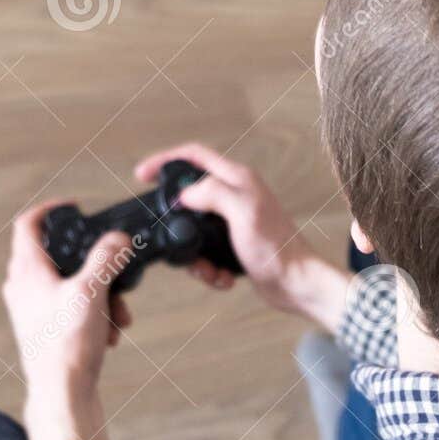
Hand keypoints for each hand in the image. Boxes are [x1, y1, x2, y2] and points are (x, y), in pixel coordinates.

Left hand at [2, 200, 131, 439]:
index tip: (74, 208)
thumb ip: (106, 258)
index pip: (29, 223)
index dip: (51, 209)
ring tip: (118, 315)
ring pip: (72, 286)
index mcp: (26, 271)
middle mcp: (23, 288)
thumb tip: (117, 238)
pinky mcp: (46, 332)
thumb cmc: (67, 346)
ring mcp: (33, 311)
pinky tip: (110, 333)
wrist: (61, 396)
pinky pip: (74, 310)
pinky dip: (95, 315)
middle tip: (115, 273)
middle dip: (95, 266)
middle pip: (60, 257)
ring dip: (101, 295)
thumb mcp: (92, 291)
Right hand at [134, 142, 350, 330]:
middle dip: (178, 220)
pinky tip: (222, 277)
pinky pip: (207, 253)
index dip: (166, 160)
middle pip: (191, 195)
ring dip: (194, 253)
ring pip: (195, 231)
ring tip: (208, 268)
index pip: (195, 156)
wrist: (295, 284)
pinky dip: (209, 268)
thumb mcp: (242, 212)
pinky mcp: (234, 245)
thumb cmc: (276, 248)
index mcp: (238, 179)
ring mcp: (234, 221)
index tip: (143, 174)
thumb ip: (212, 193)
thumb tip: (184, 194)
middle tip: (171, 237)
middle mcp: (236, 196)